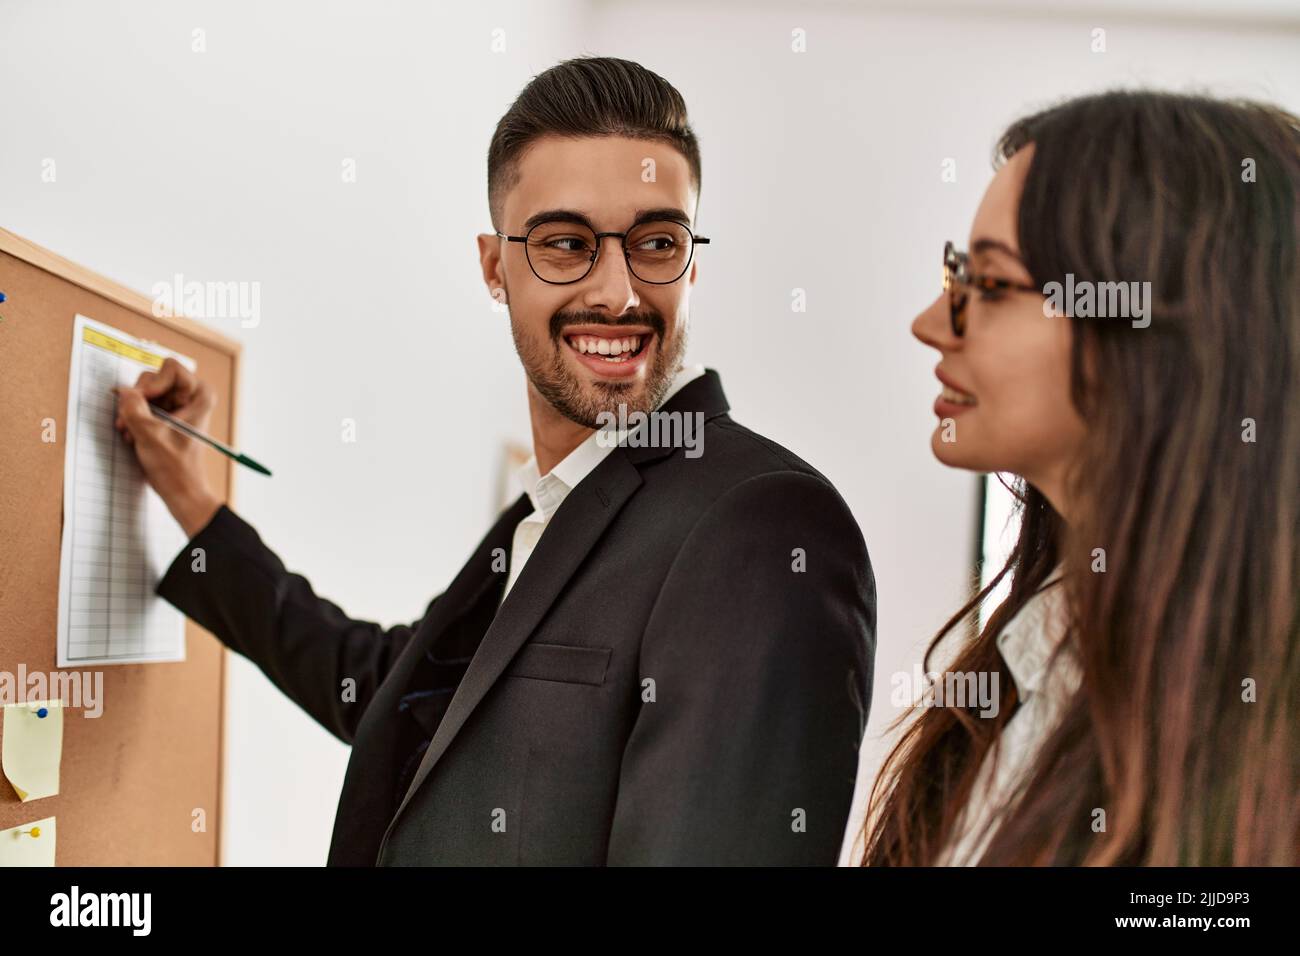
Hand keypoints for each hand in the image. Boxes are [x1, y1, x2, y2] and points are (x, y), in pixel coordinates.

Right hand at [114, 357, 221, 536]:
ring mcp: (177, 405)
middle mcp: (191, 395)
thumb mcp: (149, 435)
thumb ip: (134, 409)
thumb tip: (122, 391)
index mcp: (200, 395)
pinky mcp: (166, 415)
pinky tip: (133, 436)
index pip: (170, 367)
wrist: (180, 491)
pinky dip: (134, 418)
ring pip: (144, 392)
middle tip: (131, 421)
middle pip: (153, 377)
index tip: (145, 402)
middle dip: (138, 399)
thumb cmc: (175, 467)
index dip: (152, 382)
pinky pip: (142, 405)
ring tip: (132, 433)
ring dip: (133, 411)